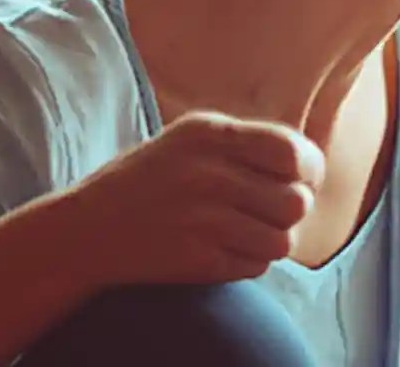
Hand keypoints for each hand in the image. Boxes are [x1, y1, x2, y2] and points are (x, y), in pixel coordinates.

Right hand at [66, 110, 323, 287]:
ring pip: (282, 239)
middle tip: (266, 209)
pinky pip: (257, 265)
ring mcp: (201, 219)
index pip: (293, 152)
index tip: (298, 178)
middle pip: (296, 201)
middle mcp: (207, 173)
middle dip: (289, 210)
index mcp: (210, 134)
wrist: (88, 229)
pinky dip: (250, 261)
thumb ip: (249, 143)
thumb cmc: (152, 179)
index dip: (308, 170)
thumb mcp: (192, 139)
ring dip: (271, 239)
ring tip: (246, 230)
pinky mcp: (196, 259)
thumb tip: (311, 163)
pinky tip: (224, 248)